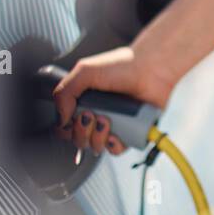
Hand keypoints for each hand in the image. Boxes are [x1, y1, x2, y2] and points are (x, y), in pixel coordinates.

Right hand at [52, 44, 177, 155]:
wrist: (152, 68)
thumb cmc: (123, 65)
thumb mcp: (85, 71)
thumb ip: (64, 92)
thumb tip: (61, 119)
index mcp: (84, 101)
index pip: (64, 126)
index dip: (65, 127)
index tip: (73, 116)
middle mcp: (96, 114)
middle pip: (77, 140)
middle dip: (81, 132)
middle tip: (91, 115)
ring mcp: (113, 125)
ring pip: (95, 147)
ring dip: (97, 137)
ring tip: (106, 120)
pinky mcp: (129, 132)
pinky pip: (115, 150)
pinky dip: (113, 145)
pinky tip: (115, 132)